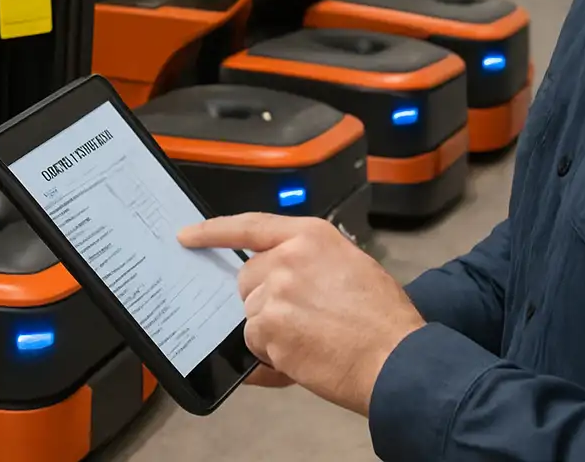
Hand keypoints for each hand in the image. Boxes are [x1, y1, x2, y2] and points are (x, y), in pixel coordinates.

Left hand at [179, 213, 424, 415]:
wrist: (397, 358)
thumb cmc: (383, 319)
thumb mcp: (350, 266)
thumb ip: (309, 262)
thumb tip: (278, 279)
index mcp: (309, 236)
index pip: (249, 226)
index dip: (213, 231)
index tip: (187, 235)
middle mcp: (287, 258)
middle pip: (246, 280)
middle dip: (263, 301)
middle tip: (302, 319)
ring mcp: (275, 292)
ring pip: (251, 315)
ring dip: (271, 332)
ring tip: (312, 339)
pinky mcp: (269, 328)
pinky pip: (254, 346)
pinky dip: (271, 357)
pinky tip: (304, 356)